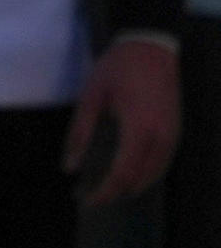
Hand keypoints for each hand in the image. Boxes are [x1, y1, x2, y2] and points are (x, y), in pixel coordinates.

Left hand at [68, 35, 182, 204]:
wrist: (151, 47)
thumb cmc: (117, 70)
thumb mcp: (91, 98)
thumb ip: (80, 134)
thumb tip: (69, 167)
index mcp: (139, 130)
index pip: (122, 174)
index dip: (105, 192)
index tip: (86, 200)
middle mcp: (162, 137)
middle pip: (140, 179)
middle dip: (116, 193)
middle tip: (92, 196)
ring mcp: (173, 134)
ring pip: (155, 174)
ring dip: (132, 185)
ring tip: (106, 188)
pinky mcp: (177, 130)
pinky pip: (163, 162)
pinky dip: (146, 173)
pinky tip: (128, 173)